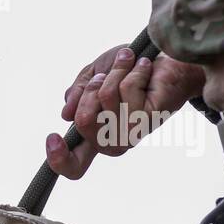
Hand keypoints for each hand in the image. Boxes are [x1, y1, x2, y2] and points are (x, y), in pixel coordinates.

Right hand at [47, 44, 204, 179]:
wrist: (170, 57)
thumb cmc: (131, 67)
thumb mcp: (93, 74)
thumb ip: (76, 93)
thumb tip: (66, 115)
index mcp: (96, 136)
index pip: (75, 165)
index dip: (59, 160)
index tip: (53, 137)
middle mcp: (113, 142)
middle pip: (83, 122)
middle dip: (90, 88)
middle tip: (104, 76)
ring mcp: (131, 133)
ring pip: (104, 99)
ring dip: (114, 72)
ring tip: (128, 66)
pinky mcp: (148, 119)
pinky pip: (125, 89)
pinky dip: (132, 70)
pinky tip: (145, 68)